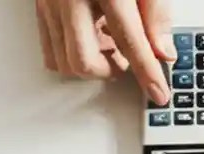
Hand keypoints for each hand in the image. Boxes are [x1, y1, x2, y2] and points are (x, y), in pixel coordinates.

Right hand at [35, 0, 175, 104]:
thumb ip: (156, 14)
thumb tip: (164, 51)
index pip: (131, 41)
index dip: (148, 72)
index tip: (158, 94)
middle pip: (84, 60)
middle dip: (109, 70)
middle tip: (126, 59)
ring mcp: (51, 2)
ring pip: (64, 61)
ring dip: (92, 63)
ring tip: (107, 42)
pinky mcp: (39, 5)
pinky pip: (50, 50)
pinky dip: (72, 54)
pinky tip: (90, 37)